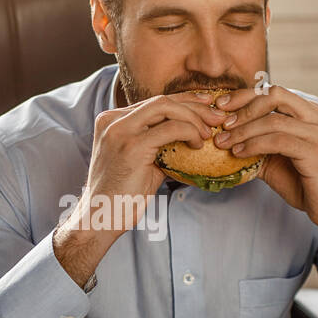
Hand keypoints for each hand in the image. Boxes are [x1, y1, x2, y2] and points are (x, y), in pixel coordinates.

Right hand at [53, 91, 228, 285]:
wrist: (100, 218)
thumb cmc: (122, 195)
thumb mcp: (141, 162)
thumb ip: (159, 145)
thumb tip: (189, 138)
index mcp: (112, 121)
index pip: (154, 102)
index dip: (183, 101)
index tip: (206, 106)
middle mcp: (113, 120)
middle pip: (161, 100)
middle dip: (194, 106)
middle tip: (217, 118)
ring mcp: (120, 130)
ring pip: (166, 107)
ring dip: (193, 118)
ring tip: (207, 134)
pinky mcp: (131, 145)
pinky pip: (170, 128)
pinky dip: (189, 132)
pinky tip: (197, 144)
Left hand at [212, 85, 317, 273]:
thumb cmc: (308, 185)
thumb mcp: (277, 160)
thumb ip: (258, 146)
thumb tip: (226, 140)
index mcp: (310, 114)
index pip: (274, 93)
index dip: (245, 95)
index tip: (221, 105)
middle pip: (274, 96)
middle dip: (242, 107)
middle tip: (220, 123)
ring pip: (273, 119)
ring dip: (242, 130)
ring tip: (223, 142)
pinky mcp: (316, 151)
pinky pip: (277, 141)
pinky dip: (253, 145)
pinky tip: (239, 153)